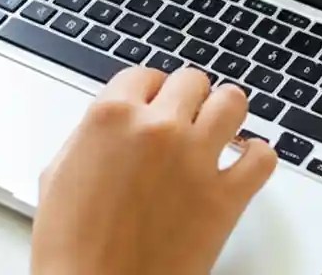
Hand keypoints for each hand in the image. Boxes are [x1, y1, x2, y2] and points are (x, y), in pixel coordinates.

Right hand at [32, 68, 276, 274]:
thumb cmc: (69, 248)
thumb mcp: (59, 174)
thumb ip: (92, 136)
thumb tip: (115, 124)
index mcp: (110, 116)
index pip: (144, 74)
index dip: (150, 92)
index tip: (155, 104)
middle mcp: (156, 129)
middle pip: (192, 81)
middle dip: (188, 100)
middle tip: (184, 120)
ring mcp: (194, 160)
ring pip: (233, 102)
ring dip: (226, 114)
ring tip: (218, 132)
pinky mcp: (224, 198)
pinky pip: (262, 157)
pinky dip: (257, 157)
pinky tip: (244, 165)